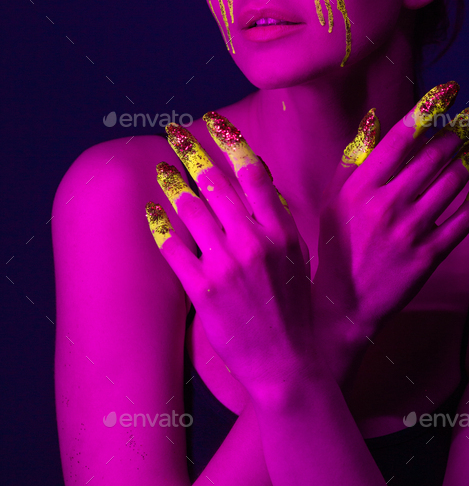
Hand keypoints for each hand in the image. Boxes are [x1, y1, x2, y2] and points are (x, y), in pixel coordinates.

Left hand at [145, 115, 319, 405]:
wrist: (289, 364)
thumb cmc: (297, 307)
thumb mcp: (298, 257)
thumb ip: (278, 218)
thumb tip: (259, 181)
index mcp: (281, 232)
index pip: (252, 173)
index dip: (230, 142)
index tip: (214, 121)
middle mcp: (253, 243)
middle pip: (216, 185)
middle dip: (192, 153)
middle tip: (176, 133)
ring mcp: (225, 266)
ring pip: (191, 211)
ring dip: (173, 185)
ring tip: (163, 167)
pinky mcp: (202, 291)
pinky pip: (174, 249)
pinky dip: (160, 226)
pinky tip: (152, 211)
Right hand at [311, 82, 468, 386]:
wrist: (342, 306)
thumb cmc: (337, 246)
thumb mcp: (336, 199)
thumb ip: (354, 158)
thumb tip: (374, 120)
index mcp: (360, 187)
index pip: (400, 138)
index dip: (428, 109)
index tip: (450, 89)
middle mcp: (387, 205)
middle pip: (432, 157)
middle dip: (459, 130)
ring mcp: (410, 231)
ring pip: (452, 184)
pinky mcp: (428, 256)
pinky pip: (461, 221)